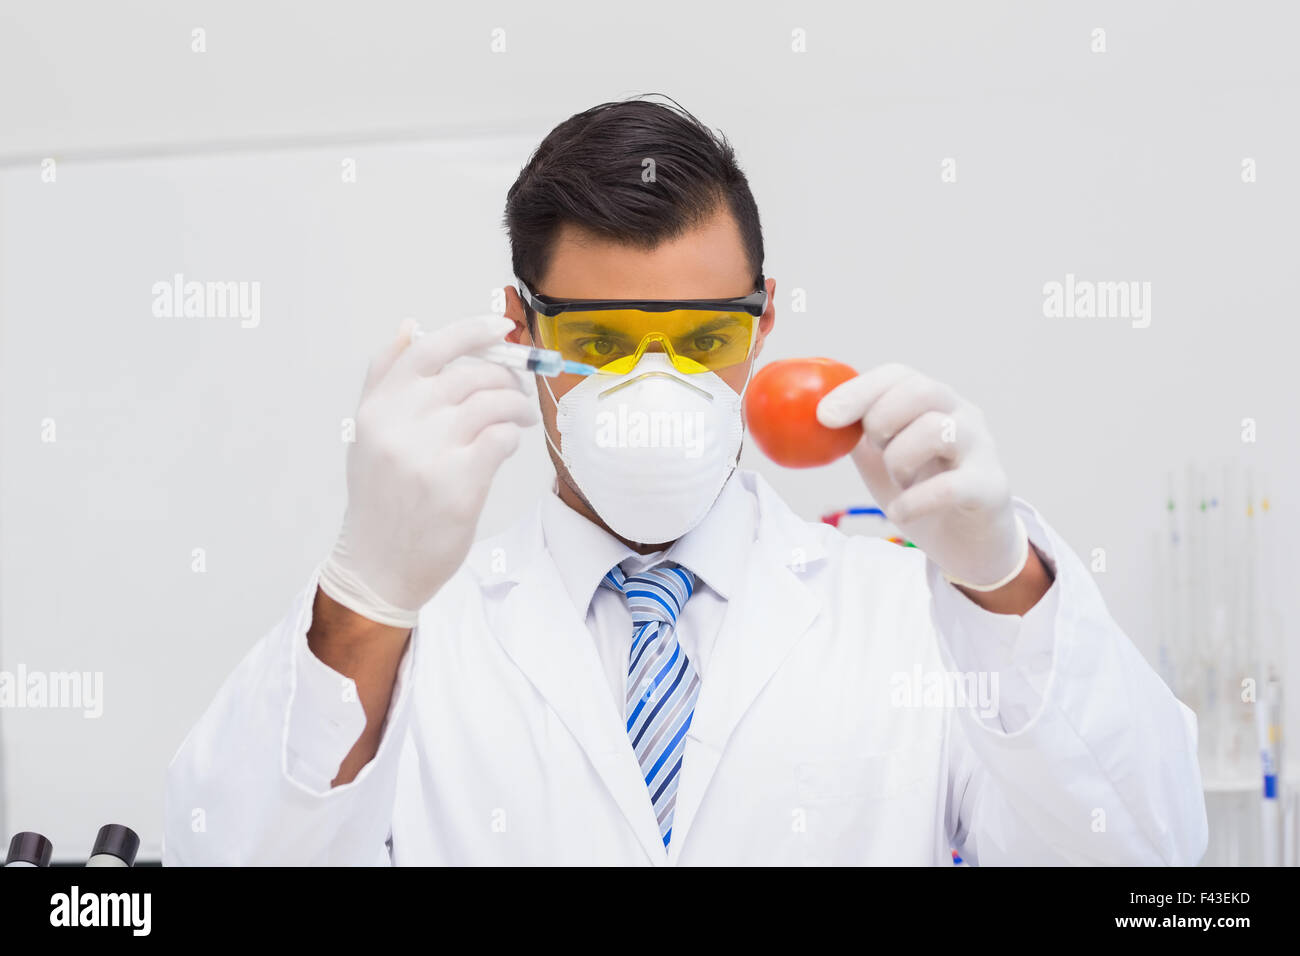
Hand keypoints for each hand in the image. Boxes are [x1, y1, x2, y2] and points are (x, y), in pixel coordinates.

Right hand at [318, 315, 539, 625]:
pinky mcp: (458, 485)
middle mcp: (400, 425)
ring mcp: (429, 455)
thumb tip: (408, 326)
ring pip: (492, 403)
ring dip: (516, 406)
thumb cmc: (380, 501)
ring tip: (521, 417)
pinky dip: (511, 435)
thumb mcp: (367, 435)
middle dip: (505, 378)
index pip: (428, 349)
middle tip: (517, 392)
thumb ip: (383, 378)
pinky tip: (508, 444)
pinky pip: (501, 438)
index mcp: (379, 408)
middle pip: (470, 375)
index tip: (501, 328)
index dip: (471, 331)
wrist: (377, 567)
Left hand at [817, 363, 1026, 588]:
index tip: (824, 416)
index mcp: (933, 401)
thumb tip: (811, 414)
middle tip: (876, 450)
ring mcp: (982, 449)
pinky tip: (901, 511)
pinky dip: (915, 501)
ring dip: (900, 460)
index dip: (858, 390)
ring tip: (899, 482)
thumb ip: (853, 433)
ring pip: (937, 430)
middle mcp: (963, 415)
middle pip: (922, 390)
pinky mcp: (990, 488)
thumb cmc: (921, 491)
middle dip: (882, 419)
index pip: (898, 375)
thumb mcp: (880, 457)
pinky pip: (951, 485)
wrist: (966, 543)